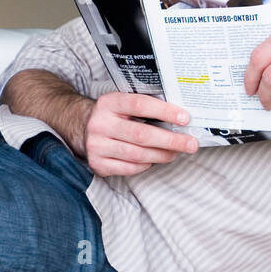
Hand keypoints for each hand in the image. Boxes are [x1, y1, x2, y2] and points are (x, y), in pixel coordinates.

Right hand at [84, 92, 198, 176]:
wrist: (80, 127)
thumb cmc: (112, 115)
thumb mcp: (122, 103)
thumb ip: (144, 107)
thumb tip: (180, 118)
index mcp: (109, 103)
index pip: (140, 105)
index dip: (165, 111)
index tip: (185, 118)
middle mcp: (100, 124)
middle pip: (141, 135)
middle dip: (170, 141)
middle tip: (191, 144)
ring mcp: (96, 146)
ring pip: (137, 155)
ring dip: (161, 155)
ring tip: (175, 153)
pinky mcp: (97, 163)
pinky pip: (129, 168)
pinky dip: (146, 165)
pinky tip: (154, 160)